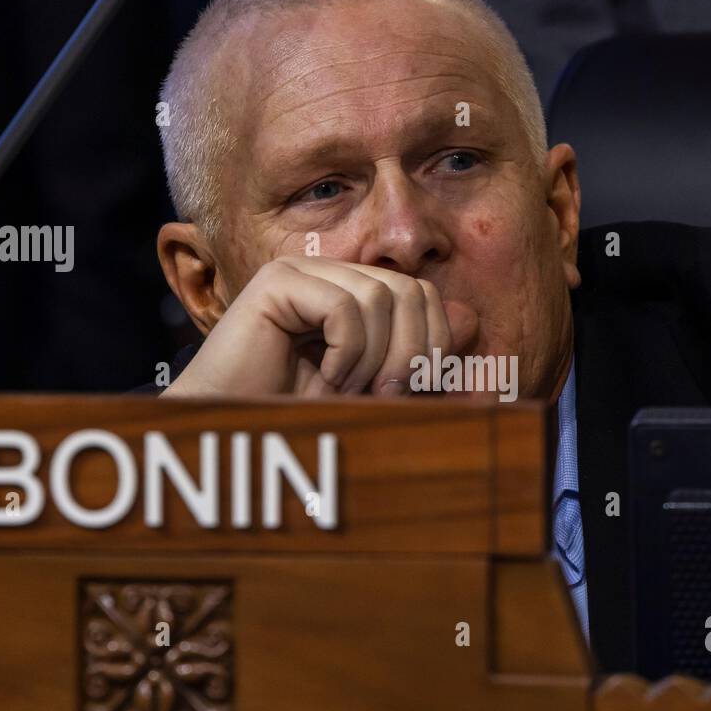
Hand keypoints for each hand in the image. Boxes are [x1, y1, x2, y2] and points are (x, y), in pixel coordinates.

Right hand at [161, 256, 478, 397]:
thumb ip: (423, 362)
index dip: (432, 343)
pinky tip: (322, 376)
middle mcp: (332, 275)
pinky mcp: (278, 281)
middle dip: (410, 353)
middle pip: (411, 290)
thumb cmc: (304, 421)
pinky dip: (345, 352)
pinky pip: (345, 306)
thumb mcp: (380, 394)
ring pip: (382, 297)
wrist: (238, 436)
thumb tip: (472, 318)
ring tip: (344, 388)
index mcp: (356, 296)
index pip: (422, 295)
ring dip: (372, 359)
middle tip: (383, 396)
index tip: (409, 393)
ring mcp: (304, 273)